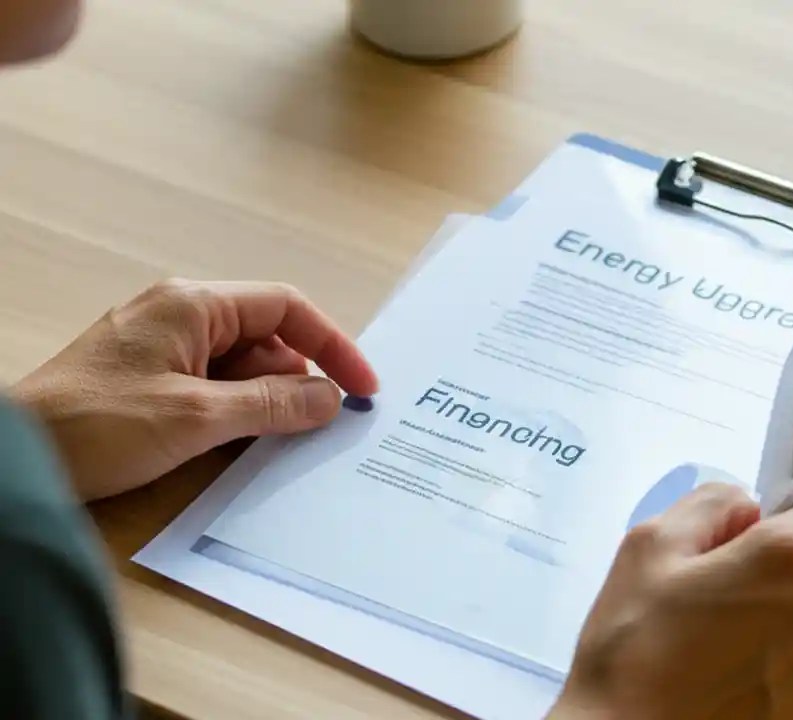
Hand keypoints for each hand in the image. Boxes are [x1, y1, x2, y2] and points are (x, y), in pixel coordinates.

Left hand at [11, 279, 377, 500]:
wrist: (13, 457)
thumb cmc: (95, 426)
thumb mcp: (197, 418)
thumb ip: (273, 404)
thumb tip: (331, 400)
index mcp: (192, 304)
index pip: (286, 308)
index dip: (333, 345)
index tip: (363, 390)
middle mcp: (180, 314)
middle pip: (267, 338)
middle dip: (298, 380)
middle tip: (320, 428)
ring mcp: (161, 346)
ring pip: (241, 366)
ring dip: (266, 401)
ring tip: (277, 442)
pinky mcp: (148, 379)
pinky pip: (213, 386)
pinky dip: (236, 412)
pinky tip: (241, 445)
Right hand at [550, 481, 792, 719]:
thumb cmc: (633, 652)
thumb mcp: (649, 546)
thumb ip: (712, 506)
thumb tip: (748, 510)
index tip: (791, 522)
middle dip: (779, 579)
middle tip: (717, 603)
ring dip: (780, 634)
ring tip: (717, 654)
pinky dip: (781, 680)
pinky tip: (732, 689)